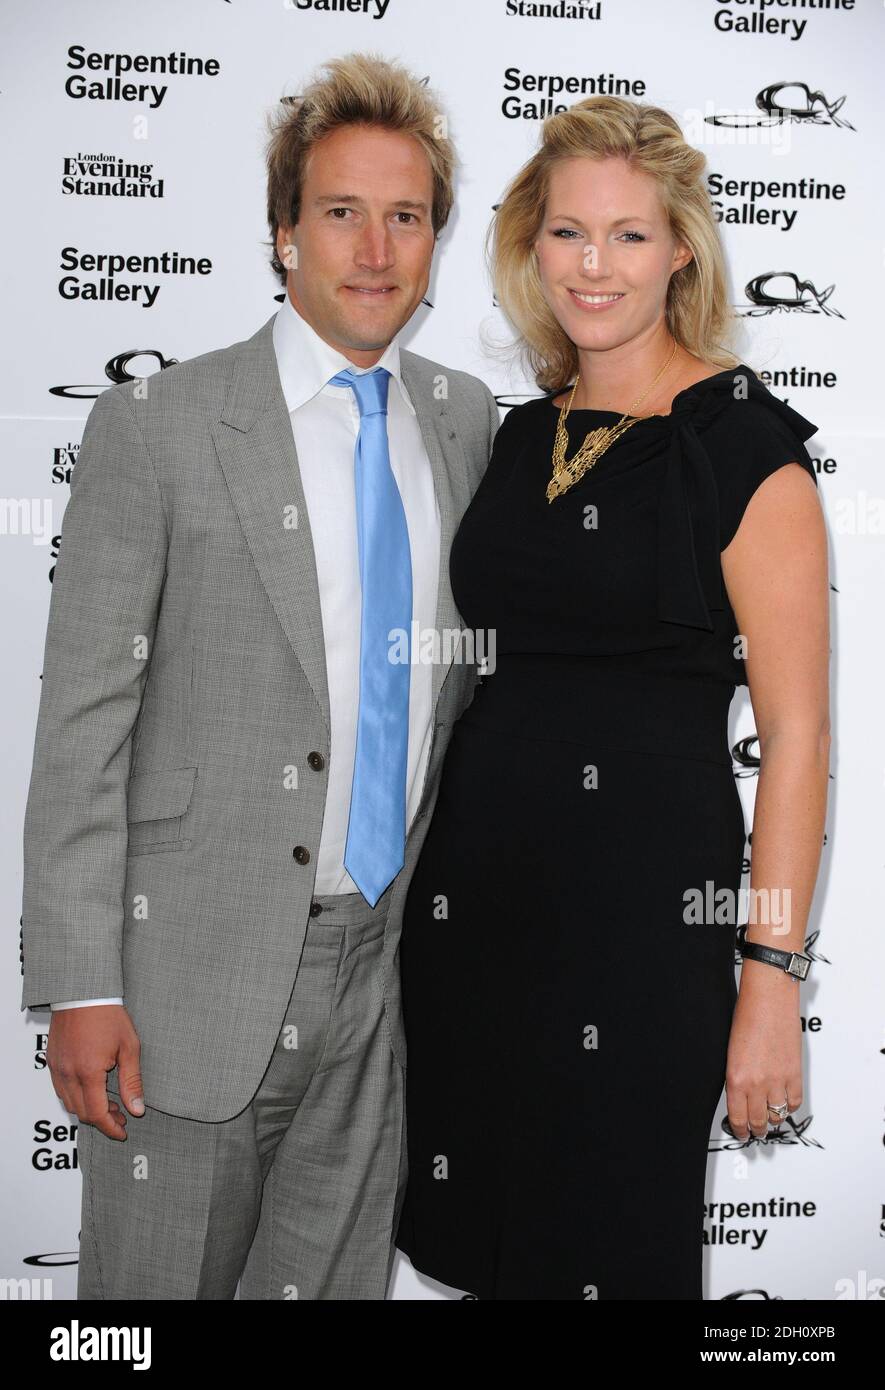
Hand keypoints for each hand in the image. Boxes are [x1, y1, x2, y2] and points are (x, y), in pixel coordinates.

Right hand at [46, 1004, 142, 1139]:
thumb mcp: (129, 1047)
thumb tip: (137, 1109)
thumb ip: (132, 1082)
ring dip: (88, 1109)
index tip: (122, 1132)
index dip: (111, 1127)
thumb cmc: (108, 1015)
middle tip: (121, 1116)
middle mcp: (68, 1074)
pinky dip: (76, 1097)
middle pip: (82, 1112)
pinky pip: (61, 1089)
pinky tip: (92, 1089)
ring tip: (110, 1104)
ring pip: (69, 1103)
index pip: (97, 1113)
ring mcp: (57, 1068)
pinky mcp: (52, 1061)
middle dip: (102, 1120)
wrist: (83, 992)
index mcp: (88, 1072)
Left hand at [725, 962, 802, 1140]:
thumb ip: (736, 1076)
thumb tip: (739, 1094)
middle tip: (754, 1130)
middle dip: (755, 1129)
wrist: (768, 999)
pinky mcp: (795, 1073)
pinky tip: (784, 1104)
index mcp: (735, 1078)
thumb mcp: (730, 1051)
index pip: (738, 1117)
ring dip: (773, 1120)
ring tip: (769, 1120)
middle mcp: (756, 1083)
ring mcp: (778, 1080)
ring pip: (777, 1115)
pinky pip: (794, 1102)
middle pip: (758, 1121)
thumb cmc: (746, 1016)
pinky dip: (789, 1106)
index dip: (739, 1129)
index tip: (740, 1131)